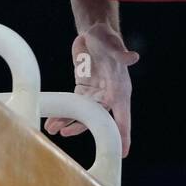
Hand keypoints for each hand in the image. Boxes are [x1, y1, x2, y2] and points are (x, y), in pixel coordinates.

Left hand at [43, 23, 139, 157]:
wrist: (94, 32)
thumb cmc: (107, 37)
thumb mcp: (113, 43)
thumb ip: (121, 52)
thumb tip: (133, 57)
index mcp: (120, 88)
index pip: (122, 115)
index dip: (123, 133)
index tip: (123, 152)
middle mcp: (109, 95)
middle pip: (98, 118)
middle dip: (82, 126)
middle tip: (66, 132)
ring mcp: (95, 94)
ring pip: (83, 114)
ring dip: (68, 121)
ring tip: (52, 129)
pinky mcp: (83, 90)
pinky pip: (74, 106)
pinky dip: (63, 113)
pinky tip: (52, 121)